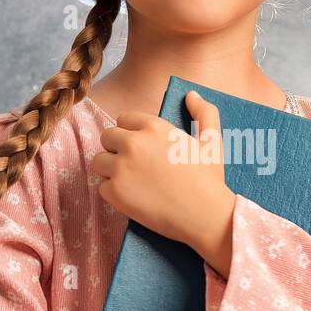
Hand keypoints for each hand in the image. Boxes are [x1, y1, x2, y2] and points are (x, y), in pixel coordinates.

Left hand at [90, 90, 234, 260]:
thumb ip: (204, 113)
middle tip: (133, 165)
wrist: (205, 215)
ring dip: (110, 170)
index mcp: (153, 127)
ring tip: (130, 181)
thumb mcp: (212, 141)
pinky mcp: (115, 192)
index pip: (123, 119)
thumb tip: (191, 95)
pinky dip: (113, 193)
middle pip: (107, 137)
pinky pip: (101, 186)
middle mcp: (133, 143)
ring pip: (98, 161)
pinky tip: (132, 197)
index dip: (131, 133)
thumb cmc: (209, 179)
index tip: (141, 148)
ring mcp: (121, 167)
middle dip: (117, 149)